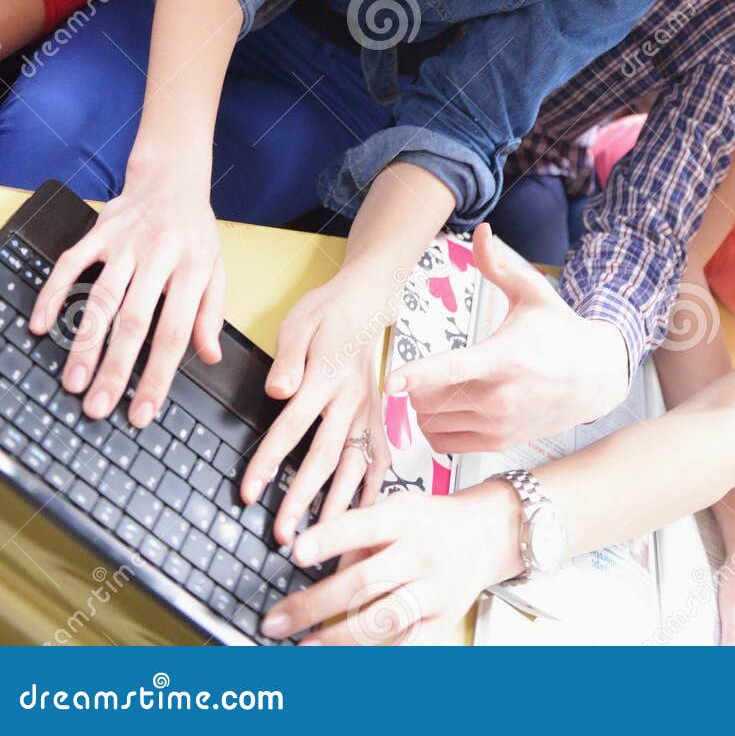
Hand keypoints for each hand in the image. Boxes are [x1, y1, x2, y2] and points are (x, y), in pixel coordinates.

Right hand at [28, 180, 223, 426]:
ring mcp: (125, 242)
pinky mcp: (99, 232)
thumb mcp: (217, 268)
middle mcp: (158, 255)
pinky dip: (53, 294)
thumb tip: (210, 356)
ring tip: (73, 381)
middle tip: (99, 406)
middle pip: (134, 319)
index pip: (174, 331)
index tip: (144, 411)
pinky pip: (70, 264)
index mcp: (192, 268)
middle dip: (115, 368)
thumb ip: (211, 313)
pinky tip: (40, 325)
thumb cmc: (195, 232)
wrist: (171, 178)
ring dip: (84, 342)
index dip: (158, 375)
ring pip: (101, 297)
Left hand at [241, 269, 390, 545]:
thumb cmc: (328, 310)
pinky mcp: (379, 415)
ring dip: (337, 506)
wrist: (369, 298)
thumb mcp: (299, 323)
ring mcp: (369, 409)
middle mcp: (351, 398)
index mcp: (326, 376)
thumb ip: (288, 360)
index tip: (249, 493)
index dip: (268, 463)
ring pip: (355, 465)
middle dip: (302, 499)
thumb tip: (277, 392)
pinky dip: (373, 491)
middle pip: (324, 456)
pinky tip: (363, 519)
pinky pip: (379, 459)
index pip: (291, 427)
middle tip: (282, 535)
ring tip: (321, 542)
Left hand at [260, 483, 522, 644]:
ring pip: (382, 619)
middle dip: (314, 604)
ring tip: (304, 645)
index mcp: (406, 517)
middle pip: (364, 582)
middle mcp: (421, 553)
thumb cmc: (428, 521)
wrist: (482, 536)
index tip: (295, 552)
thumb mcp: (397, 507)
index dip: (328, 539)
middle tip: (277, 620)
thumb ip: (360, 533)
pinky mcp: (442, 621)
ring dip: (337, 636)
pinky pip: (404, 645)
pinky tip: (343, 659)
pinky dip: (372, 654)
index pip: (362, 526)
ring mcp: (434, 590)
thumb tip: (316, 565)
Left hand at [386, 223, 629, 449]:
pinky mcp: (498, 442)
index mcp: (504, 357)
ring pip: (431, 423)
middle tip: (424, 366)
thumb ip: (499, 265)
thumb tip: (481, 232)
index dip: (417, 374)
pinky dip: (433, 428)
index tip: (390, 381)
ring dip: (421, 405)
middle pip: (428, 399)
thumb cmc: (560, 331)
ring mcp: (498, 425)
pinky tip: (445, 406)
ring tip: (436, 384)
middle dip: (414, 382)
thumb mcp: (533, 292)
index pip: (452, 368)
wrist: (594, 378)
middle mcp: (499, 397)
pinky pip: (444, 444)